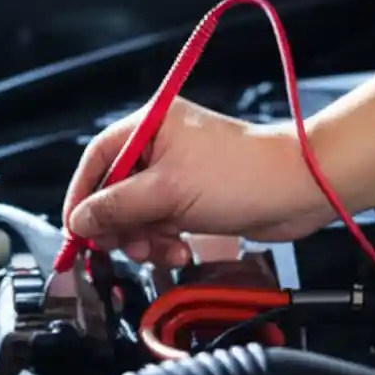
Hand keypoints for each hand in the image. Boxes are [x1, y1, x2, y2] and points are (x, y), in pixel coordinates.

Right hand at [62, 98, 332, 266]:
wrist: (297, 191)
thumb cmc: (242, 175)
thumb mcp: (167, 193)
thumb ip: (117, 207)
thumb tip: (80, 219)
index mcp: (150, 125)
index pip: (98, 157)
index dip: (83, 194)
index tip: (77, 226)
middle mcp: (160, 145)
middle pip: (114, 190)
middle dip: (119, 224)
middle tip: (124, 246)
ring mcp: (177, 172)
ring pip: (137, 213)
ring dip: (144, 238)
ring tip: (161, 249)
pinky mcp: (192, 196)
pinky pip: (161, 223)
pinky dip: (164, 241)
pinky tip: (179, 250)